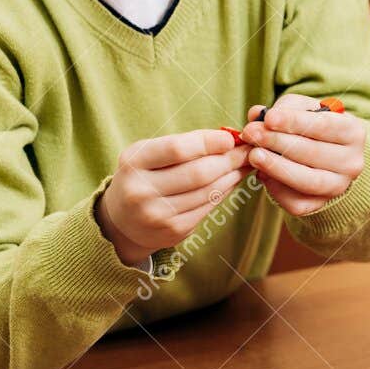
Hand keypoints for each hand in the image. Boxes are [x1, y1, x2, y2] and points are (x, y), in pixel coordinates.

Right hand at [96, 129, 250, 266]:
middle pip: (199, 172)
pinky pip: (208, 207)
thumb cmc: (143, 176)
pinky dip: (225, 191)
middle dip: (229, 159)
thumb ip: (183, 145)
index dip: (209, 142)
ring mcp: (157, 214)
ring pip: (208, 191)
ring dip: (232, 175)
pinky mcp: (174, 231)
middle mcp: (141, 191)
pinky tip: (232, 180)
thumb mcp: (149, 154)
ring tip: (244, 164)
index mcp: (133, 163)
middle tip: (247, 150)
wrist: (122, 221)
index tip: (230, 137)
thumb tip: (229, 138)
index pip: (177, 149)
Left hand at [239, 94, 365, 216]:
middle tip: (251, 133)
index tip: (268, 118)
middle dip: (278, 142)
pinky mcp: (321, 204)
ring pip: (308, 181)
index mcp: (353, 132)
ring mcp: (338, 186)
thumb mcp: (304, 109)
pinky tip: (262, 174)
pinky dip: (276, 189)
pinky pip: (297, 203)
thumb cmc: (313, 127)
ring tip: (253, 154)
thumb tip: (256, 114)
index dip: (294, 122)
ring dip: (277, 167)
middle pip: (314, 153)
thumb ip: (283, 108)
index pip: (324, 126)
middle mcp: (352, 162)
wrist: (328, 155)